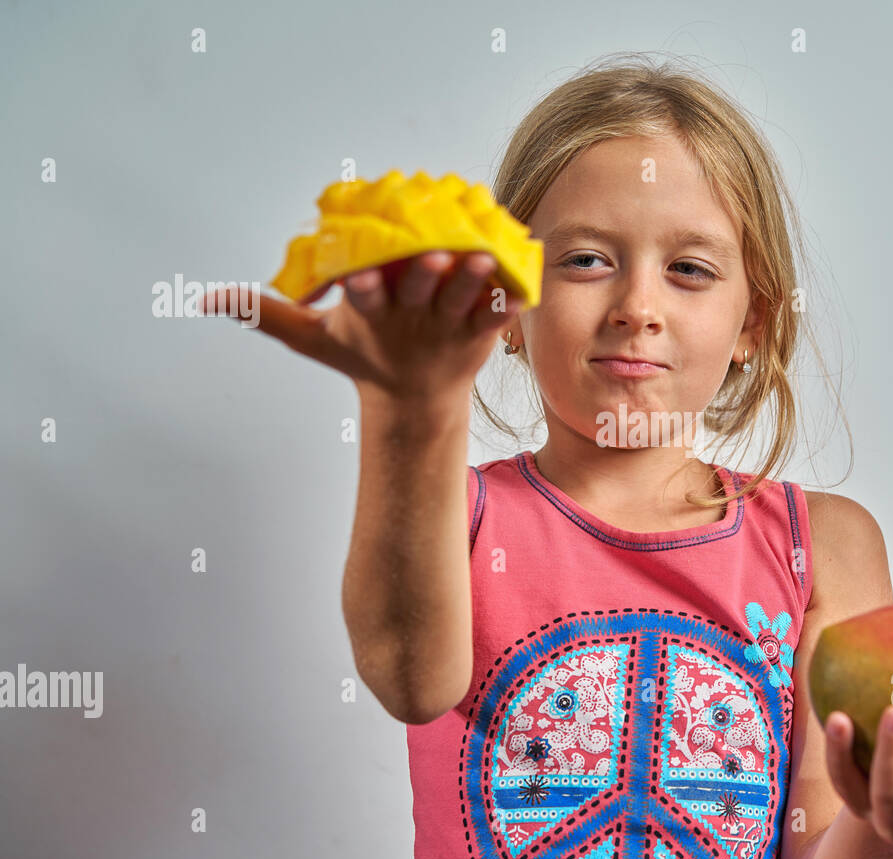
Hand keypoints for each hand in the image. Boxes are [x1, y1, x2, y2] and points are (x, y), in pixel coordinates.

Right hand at [198, 251, 526, 404]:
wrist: (417, 404)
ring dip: (476, 280)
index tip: (362, 274)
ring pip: (466, 298)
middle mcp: (413, 319)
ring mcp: (450, 326)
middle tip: (436, 255)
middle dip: (427, 275)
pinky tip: (523, 268)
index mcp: (373, 316)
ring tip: (487, 255)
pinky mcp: (481, 332)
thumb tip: (205, 297)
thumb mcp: (313, 340)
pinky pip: (501, 312)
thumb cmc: (363, 358)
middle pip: (421, 292)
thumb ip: (267, 314)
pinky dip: (512, 294)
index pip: (365, 297)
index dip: (365, 286)